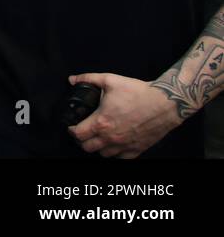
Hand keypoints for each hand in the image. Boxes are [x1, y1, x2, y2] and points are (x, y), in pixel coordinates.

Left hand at [67, 72, 184, 157]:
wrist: (165, 103)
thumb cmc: (138, 92)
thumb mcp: (109, 80)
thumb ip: (88, 78)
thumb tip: (72, 79)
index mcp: (101, 122)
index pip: (78, 134)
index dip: (71, 130)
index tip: (72, 126)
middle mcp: (111, 138)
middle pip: (87, 148)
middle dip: (82, 140)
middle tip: (83, 131)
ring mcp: (124, 145)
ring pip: (103, 155)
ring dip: (98, 147)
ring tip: (98, 137)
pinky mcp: (137, 149)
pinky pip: (121, 158)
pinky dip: (115, 153)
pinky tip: (114, 143)